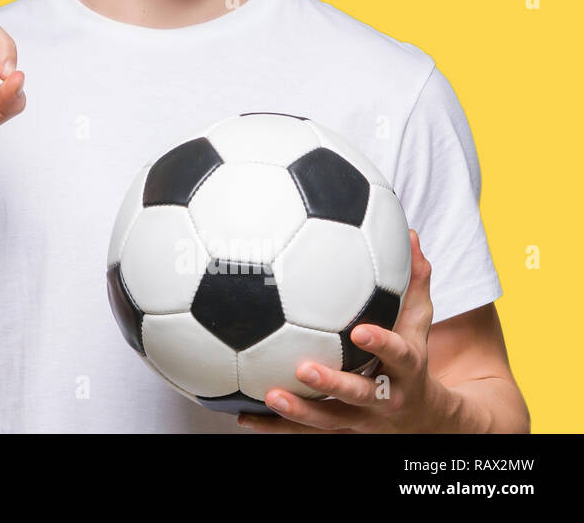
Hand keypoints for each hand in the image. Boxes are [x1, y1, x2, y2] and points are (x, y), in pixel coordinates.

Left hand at [238, 228, 448, 432]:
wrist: (424, 418)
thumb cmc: (412, 358)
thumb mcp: (420, 322)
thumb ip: (414, 280)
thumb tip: (409, 233)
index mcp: (405, 368)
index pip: (398, 354)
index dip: (381, 344)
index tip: (360, 332)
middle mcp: (383, 397)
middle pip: (360, 394)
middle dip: (334, 384)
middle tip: (304, 368)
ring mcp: (360, 419)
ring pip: (330, 420)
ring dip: (299, 411)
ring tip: (270, 395)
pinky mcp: (338, 430)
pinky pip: (303, 434)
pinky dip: (273, 427)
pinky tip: (242, 416)